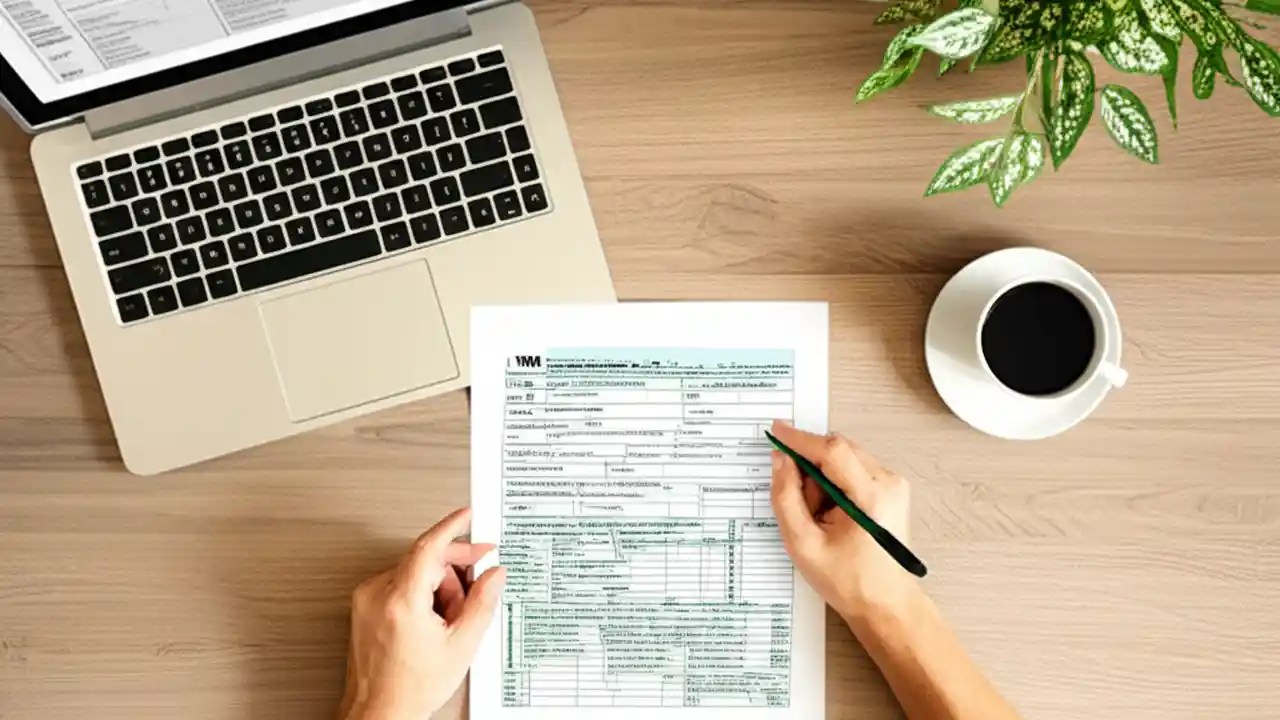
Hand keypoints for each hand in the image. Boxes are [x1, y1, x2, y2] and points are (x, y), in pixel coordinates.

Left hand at [338, 508, 505, 719]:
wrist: (378, 712)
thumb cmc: (410, 688)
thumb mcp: (460, 646)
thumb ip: (482, 604)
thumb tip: (494, 575)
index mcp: (402, 601)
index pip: (429, 548)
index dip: (452, 527)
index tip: (467, 515)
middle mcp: (378, 594)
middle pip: (425, 560)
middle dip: (454, 570)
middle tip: (477, 581)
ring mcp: (367, 599)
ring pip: (414, 572)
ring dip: (438, 586)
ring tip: (450, 618)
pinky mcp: (364, 606)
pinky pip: (400, 583)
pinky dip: (421, 593)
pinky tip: (433, 619)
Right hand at [769, 420, 920, 625]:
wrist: (886, 603)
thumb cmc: (851, 581)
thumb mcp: (804, 544)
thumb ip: (786, 498)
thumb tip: (780, 462)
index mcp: (871, 496)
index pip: (832, 450)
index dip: (800, 439)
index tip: (776, 431)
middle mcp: (888, 483)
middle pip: (837, 450)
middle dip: (810, 468)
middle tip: (801, 504)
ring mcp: (892, 485)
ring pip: (843, 458)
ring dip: (822, 478)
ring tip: (819, 518)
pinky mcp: (890, 489)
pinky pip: (853, 470)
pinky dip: (834, 484)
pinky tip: (832, 515)